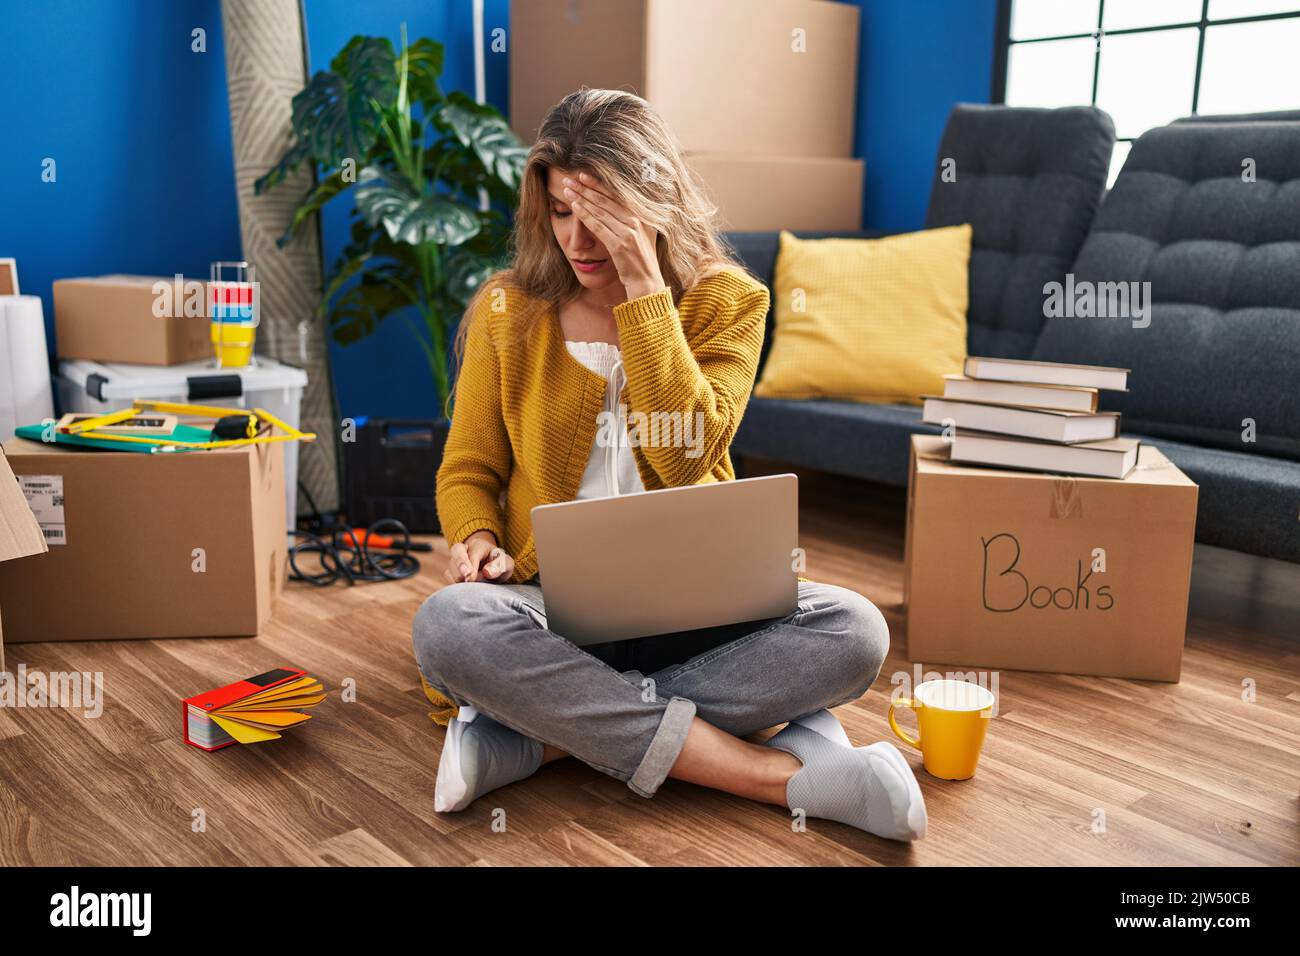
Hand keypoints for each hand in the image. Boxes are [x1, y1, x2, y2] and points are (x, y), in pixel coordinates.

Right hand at [445, 530, 514, 583]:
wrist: (490, 568)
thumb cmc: (499, 565)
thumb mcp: (506, 564)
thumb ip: (500, 566)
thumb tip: (487, 572)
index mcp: (479, 546)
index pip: (473, 554)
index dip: (471, 566)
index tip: (471, 578)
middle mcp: (464, 550)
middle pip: (456, 551)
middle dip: (459, 563)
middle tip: (465, 577)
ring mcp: (455, 561)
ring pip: (450, 568)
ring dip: (458, 579)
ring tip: (470, 589)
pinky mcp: (451, 573)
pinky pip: (448, 579)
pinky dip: (455, 586)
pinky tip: (465, 591)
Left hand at [562, 172, 665, 300]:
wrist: (646, 282)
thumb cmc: (641, 259)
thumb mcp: (643, 235)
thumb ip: (635, 219)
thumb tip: (623, 204)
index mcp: (642, 216)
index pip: (616, 195)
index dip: (598, 184)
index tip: (583, 176)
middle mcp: (637, 221)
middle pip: (606, 200)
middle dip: (585, 188)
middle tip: (569, 180)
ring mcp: (629, 233)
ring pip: (600, 211)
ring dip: (582, 198)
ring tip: (568, 190)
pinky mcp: (619, 245)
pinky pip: (598, 226)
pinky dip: (585, 215)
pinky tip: (574, 206)